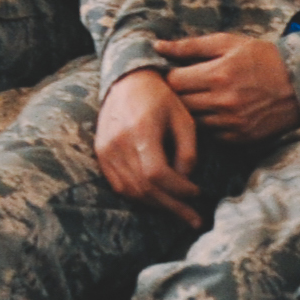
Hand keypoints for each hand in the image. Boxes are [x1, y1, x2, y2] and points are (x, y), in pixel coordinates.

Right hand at [93, 67, 205, 220]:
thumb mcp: (183, 119)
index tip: (198, 192)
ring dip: (156, 205)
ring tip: (178, 211)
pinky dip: (139, 196)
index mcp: (141, 131)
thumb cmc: (161, 97)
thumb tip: (186, 180)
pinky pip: (119, 185)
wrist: (127, 80)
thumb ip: (187, 151)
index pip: (157, 174)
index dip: (179, 190)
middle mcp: (118, 142)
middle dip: (172, 206)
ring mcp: (106, 149)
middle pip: (144, 188)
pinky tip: (157, 199)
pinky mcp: (101, 153)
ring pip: (131, 190)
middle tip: (194, 218)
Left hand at [156, 32, 299, 141]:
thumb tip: (157, 46)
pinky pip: (211, 134)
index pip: (173, 82)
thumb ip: (190, 46)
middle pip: (180, 104)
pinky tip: (213, 112)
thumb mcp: (228, 43)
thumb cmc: (262, 57)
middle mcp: (223, 102)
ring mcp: (232, 123)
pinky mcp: (241, 138)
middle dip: (175, 95)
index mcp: (218, 74)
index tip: (171, 73)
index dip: (167, 76)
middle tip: (179, 88)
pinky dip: (208, 124)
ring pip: (193, 122)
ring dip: (190, 111)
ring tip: (196, 99)